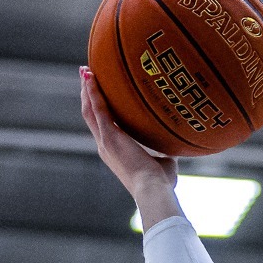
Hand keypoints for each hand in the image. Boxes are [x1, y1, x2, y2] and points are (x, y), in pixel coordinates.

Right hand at [80, 67, 179, 230]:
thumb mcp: (163, 162)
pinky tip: (91, 78)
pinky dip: (93, 93)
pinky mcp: (109, 137)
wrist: (153, 190)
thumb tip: (176, 144)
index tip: (99, 93)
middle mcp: (105, 146)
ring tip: (85, 71)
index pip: (102, 125)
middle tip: (87, 75)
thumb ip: (165, 151)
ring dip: (87, 90)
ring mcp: (105, 141)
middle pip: (90, 114)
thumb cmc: (160, 183)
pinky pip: (98, 110)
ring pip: (90, 110)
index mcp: (114, 151)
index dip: (98, 108)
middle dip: (87, 94)